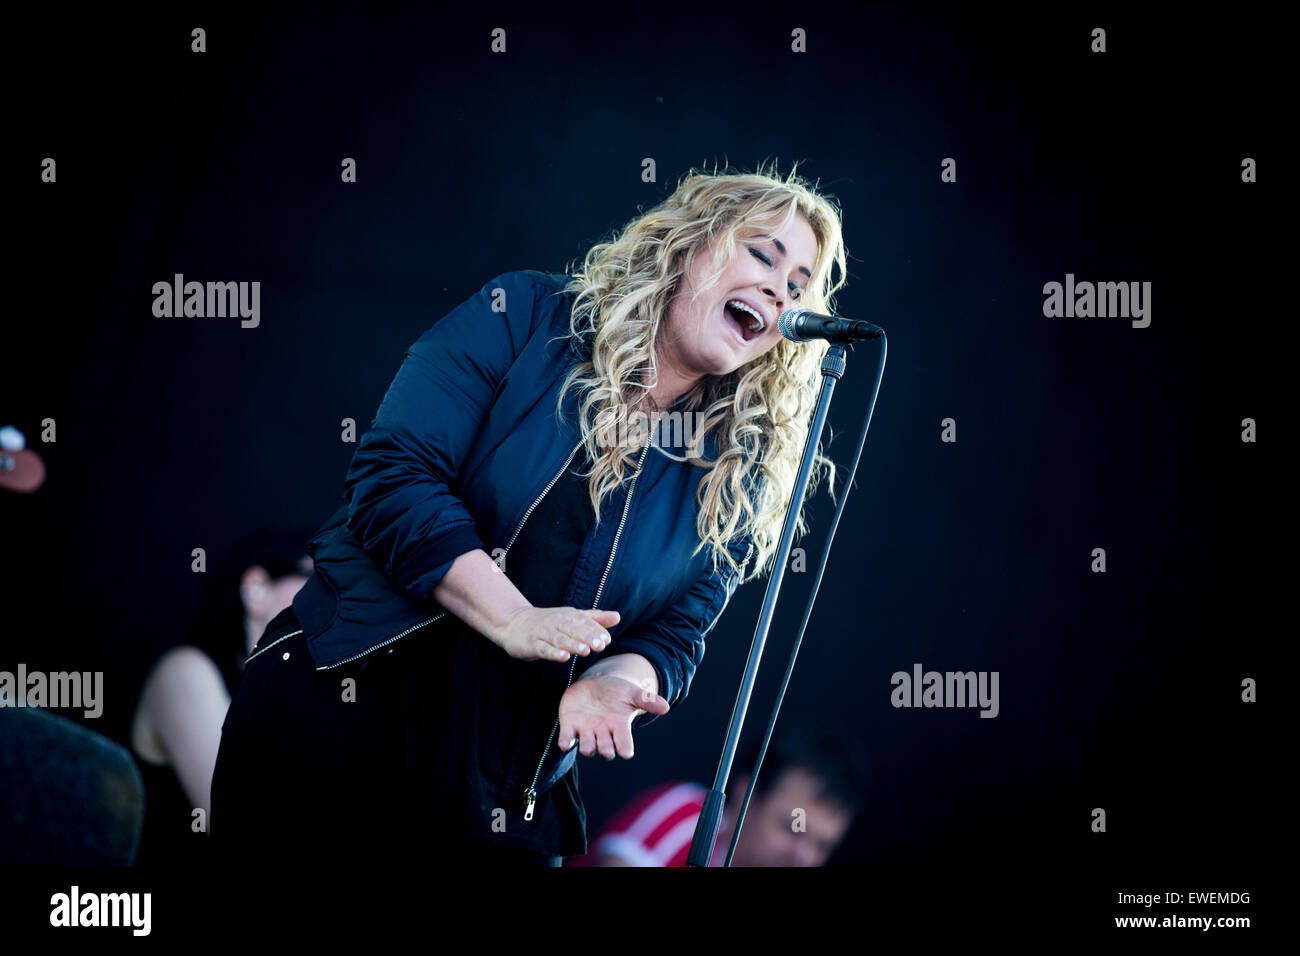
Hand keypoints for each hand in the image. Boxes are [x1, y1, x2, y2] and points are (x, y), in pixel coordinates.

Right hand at [488, 606, 619, 662]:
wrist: (514, 623)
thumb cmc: (549, 622)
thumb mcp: (572, 618)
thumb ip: (595, 618)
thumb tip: (617, 616)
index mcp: (569, 616)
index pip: (584, 622)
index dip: (595, 630)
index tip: (607, 640)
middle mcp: (557, 623)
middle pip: (574, 630)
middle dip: (587, 637)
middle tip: (600, 645)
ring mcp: (544, 633)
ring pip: (560, 639)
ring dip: (572, 644)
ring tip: (585, 650)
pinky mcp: (532, 644)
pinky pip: (544, 649)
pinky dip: (553, 653)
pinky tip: (563, 657)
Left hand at [557, 671, 669, 759]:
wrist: (595, 684)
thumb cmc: (617, 692)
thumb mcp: (632, 693)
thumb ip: (647, 700)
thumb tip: (666, 707)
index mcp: (619, 727)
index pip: (623, 743)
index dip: (624, 748)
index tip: (626, 752)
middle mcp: (603, 733)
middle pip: (605, 748)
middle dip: (605, 749)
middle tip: (606, 748)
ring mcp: (586, 731)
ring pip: (586, 746)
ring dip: (587, 747)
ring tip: (587, 746)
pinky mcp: (570, 726)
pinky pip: (566, 738)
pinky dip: (565, 742)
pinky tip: (565, 743)